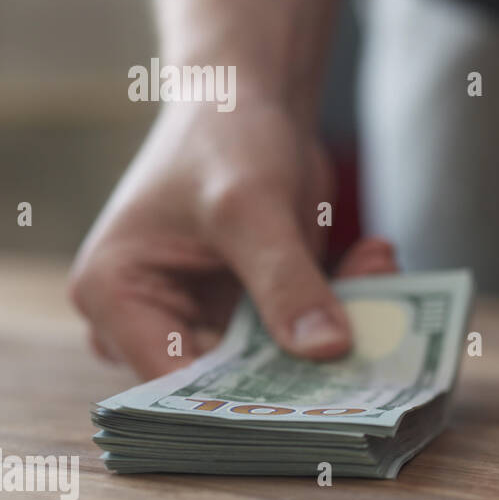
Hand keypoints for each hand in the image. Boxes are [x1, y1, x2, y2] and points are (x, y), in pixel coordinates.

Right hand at [69, 103, 397, 379]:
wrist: (252, 94)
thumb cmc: (225, 135)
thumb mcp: (251, 207)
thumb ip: (285, 281)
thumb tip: (328, 350)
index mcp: (115, 296)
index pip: (170, 383)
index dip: (236, 404)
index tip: (311, 405)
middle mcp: (151, 318)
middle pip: (228, 380)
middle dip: (302, 367)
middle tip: (370, 352)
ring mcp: (206, 317)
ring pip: (277, 360)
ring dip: (337, 329)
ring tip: (382, 279)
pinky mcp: (255, 309)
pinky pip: (303, 331)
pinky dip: (346, 303)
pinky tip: (379, 258)